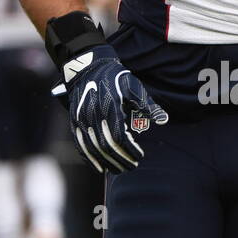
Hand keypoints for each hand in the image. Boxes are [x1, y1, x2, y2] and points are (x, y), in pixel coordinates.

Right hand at [58, 43, 167, 174]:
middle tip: (131, 167)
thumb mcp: (133, 87)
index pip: (119, 137)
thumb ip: (147, 105)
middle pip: (106, 147)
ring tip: (118, 170)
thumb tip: (164, 119)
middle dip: (120, 160)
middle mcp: (93, 115)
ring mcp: (81, 119)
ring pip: (92, 149)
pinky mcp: (74, 122)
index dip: (130, 151)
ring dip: (106, 163)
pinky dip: (89, 158)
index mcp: (110, 107)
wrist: (87, 68)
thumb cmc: (115, 78)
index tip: (140, 157)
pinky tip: (99, 167)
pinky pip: (80, 145)